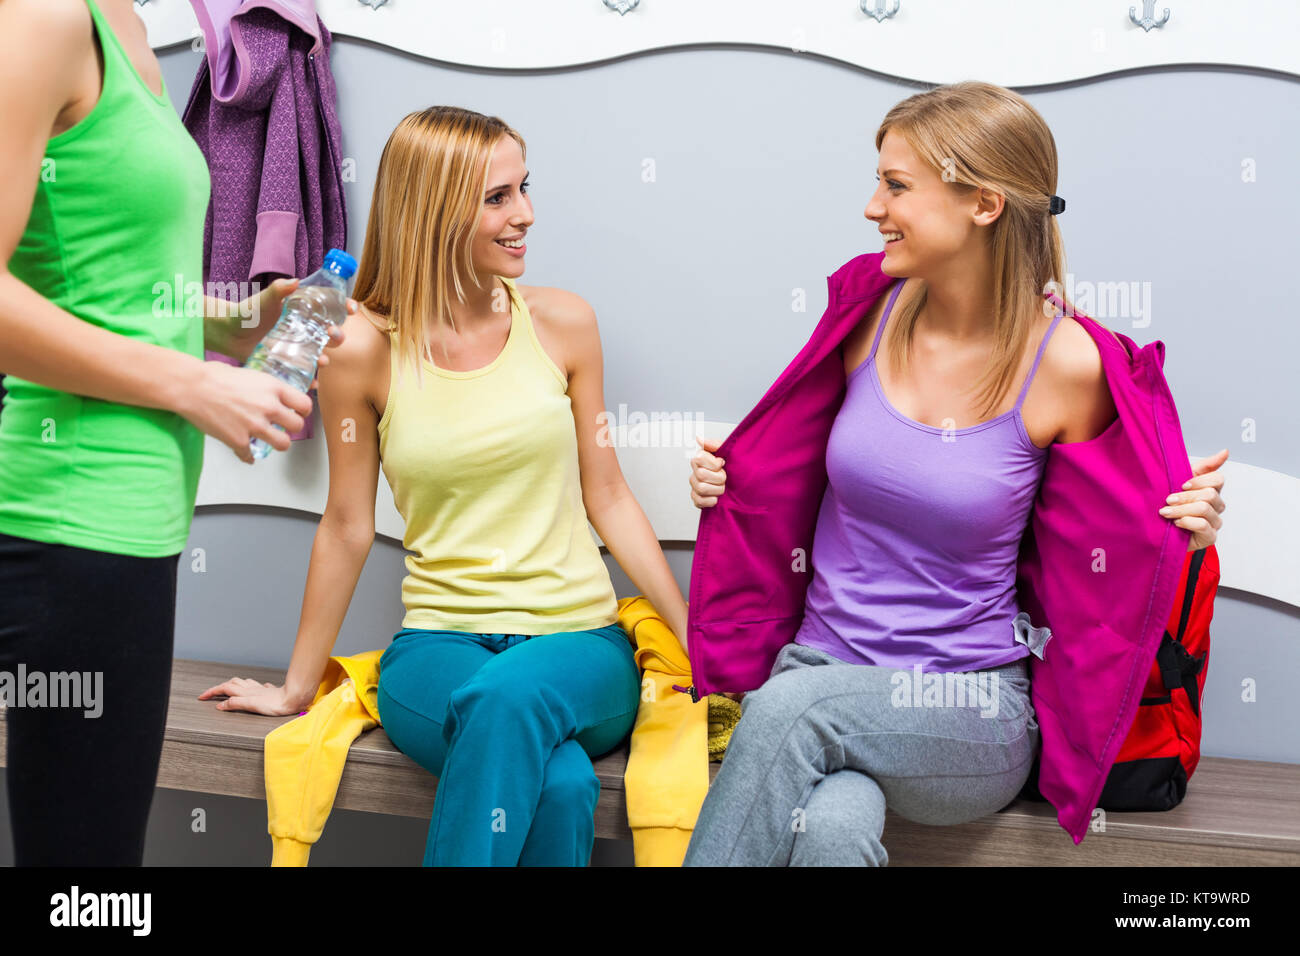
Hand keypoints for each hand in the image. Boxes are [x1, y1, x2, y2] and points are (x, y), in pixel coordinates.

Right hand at [177, 360, 316, 463]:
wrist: (191, 387)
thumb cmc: (214, 376)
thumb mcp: (250, 373)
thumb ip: (266, 387)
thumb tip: (274, 393)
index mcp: (273, 388)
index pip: (305, 405)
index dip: (303, 411)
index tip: (299, 413)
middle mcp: (269, 407)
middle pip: (297, 426)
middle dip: (291, 428)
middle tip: (283, 427)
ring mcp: (255, 425)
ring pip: (282, 444)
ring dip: (277, 443)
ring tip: (269, 439)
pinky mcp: (239, 440)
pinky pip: (250, 455)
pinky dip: (247, 456)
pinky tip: (246, 453)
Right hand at [198, 676, 308, 716]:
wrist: (294, 698)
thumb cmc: (275, 704)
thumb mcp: (251, 705)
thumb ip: (235, 704)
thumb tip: (221, 705)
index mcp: (245, 692)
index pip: (224, 689)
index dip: (212, 692)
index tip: (202, 697)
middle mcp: (252, 689)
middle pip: (232, 683)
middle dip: (220, 687)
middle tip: (212, 693)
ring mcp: (261, 689)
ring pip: (244, 683)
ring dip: (234, 685)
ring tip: (229, 688)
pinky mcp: (270, 692)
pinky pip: (258, 687)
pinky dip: (252, 687)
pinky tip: (256, 688)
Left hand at [214, 278, 352, 382]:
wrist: (229, 332)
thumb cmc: (247, 312)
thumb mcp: (264, 299)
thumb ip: (279, 289)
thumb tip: (295, 281)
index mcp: (303, 311)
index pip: (330, 307)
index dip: (344, 307)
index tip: (351, 309)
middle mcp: (305, 329)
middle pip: (331, 333)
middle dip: (338, 335)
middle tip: (333, 334)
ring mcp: (298, 347)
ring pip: (321, 354)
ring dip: (326, 358)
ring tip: (323, 360)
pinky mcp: (289, 362)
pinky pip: (304, 373)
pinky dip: (311, 380)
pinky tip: (313, 383)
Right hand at [690, 435, 726, 508]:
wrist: (741, 483)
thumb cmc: (733, 466)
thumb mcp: (728, 452)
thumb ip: (714, 444)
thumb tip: (699, 439)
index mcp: (701, 459)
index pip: (698, 458)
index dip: (713, 463)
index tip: (722, 463)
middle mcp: (695, 472)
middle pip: (701, 474)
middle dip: (718, 477)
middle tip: (725, 477)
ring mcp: (695, 486)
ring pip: (701, 488)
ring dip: (717, 489)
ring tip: (723, 487)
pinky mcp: (697, 499)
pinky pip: (698, 501)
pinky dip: (711, 501)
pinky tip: (717, 497)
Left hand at [1159, 448, 1227, 550]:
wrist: (1155, 527)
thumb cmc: (1169, 503)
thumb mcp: (1181, 480)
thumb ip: (1205, 466)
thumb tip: (1225, 452)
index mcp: (1211, 490)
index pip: (1217, 479)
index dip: (1199, 481)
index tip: (1182, 484)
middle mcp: (1216, 505)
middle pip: (1209, 495)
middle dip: (1185, 497)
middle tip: (1168, 500)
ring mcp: (1214, 521)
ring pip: (1204, 509)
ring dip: (1181, 509)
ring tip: (1166, 512)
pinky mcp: (1210, 536)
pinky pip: (1204, 526)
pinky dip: (1187, 522)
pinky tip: (1176, 523)